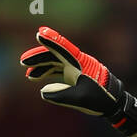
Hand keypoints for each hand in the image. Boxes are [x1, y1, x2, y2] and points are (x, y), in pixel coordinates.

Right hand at [20, 26, 136, 136]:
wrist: (113, 103)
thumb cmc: (100, 99)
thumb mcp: (81, 99)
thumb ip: (61, 95)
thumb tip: (43, 92)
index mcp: (80, 63)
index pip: (63, 48)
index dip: (51, 40)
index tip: (40, 32)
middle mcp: (76, 62)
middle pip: (54, 54)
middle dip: (38, 57)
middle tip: (23, 61)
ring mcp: (74, 67)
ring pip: (54, 62)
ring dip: (41, 66)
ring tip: (28, 74)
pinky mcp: (73, 74)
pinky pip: (57, 69)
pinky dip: (47, 73)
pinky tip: (36, 78)